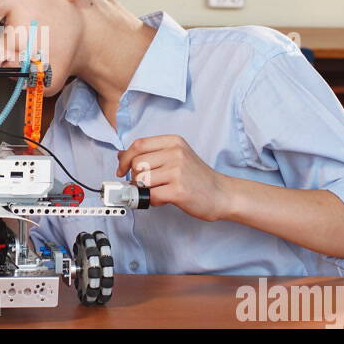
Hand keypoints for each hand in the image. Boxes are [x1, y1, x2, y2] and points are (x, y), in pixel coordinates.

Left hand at [115, 135, 233, 221]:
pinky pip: (151, 195)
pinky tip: (162, 199)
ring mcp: (177, 171)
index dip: (125, 159)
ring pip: (141, 180)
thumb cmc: (197, 177)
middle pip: (137, 163)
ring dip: (144, 190)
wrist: (222, 194)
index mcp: (173, 142)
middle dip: (135, 178)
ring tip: (158, 191)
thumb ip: (151, 154)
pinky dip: (152, 200)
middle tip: (145, 185)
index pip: (138, 145)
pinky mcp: (178, 190)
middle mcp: (175, 153)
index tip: (121, 169)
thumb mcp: (176, 157)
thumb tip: (121, 155)